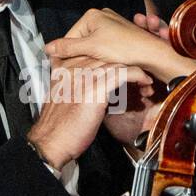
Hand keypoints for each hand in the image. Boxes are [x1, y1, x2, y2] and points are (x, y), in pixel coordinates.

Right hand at [28, 55, 150, 168]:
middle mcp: (72, 69)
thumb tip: (88, 83)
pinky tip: (144, 81)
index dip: (109, 58)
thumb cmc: (58, 126)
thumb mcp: (59, 98)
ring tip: (144, 80)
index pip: (89, 52)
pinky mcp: (95, 89)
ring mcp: (83, 78)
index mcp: (62, 70)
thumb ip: (70, 85)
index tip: (120, 67)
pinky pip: (122, 74)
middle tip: (137, 73)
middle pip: (104, 55)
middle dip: (123, 63)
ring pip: (115, 62)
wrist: (51, 143)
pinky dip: (137, 75)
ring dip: (134, 69)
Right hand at [46, 8, 195, 81]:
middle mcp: (102, 17)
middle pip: (81, 42)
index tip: (62, 70)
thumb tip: (47, 48)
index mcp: (92, 16)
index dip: (65, 55)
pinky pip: (104, 49)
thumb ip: (68, 48)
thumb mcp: (92, 48)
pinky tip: (104, 69)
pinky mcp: (120, 37)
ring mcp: (112, 27)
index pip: (69, 37)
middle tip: (77, 73)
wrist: (152, 54)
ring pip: (93, 48)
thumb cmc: (126, 48)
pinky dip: (102, 60)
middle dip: (80, 58)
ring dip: (91, 61)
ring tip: (91, 73)